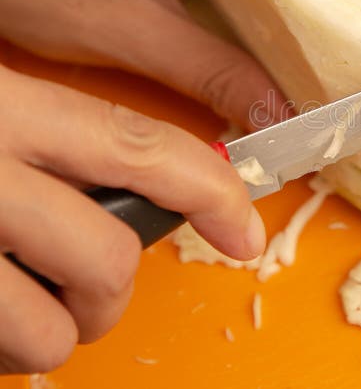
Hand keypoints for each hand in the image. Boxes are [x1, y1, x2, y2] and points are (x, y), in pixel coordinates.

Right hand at [0, 66, 264, 372]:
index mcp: (8, 107)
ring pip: (52, 328)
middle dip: (115, 292)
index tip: (245, 233)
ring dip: (57, 329)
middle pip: (108, 255)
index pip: (141, 148)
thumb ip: (52, 129)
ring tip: (24, 303)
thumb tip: (137, 172)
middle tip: (92, 293)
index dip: (211, 193)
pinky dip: (6, 346)